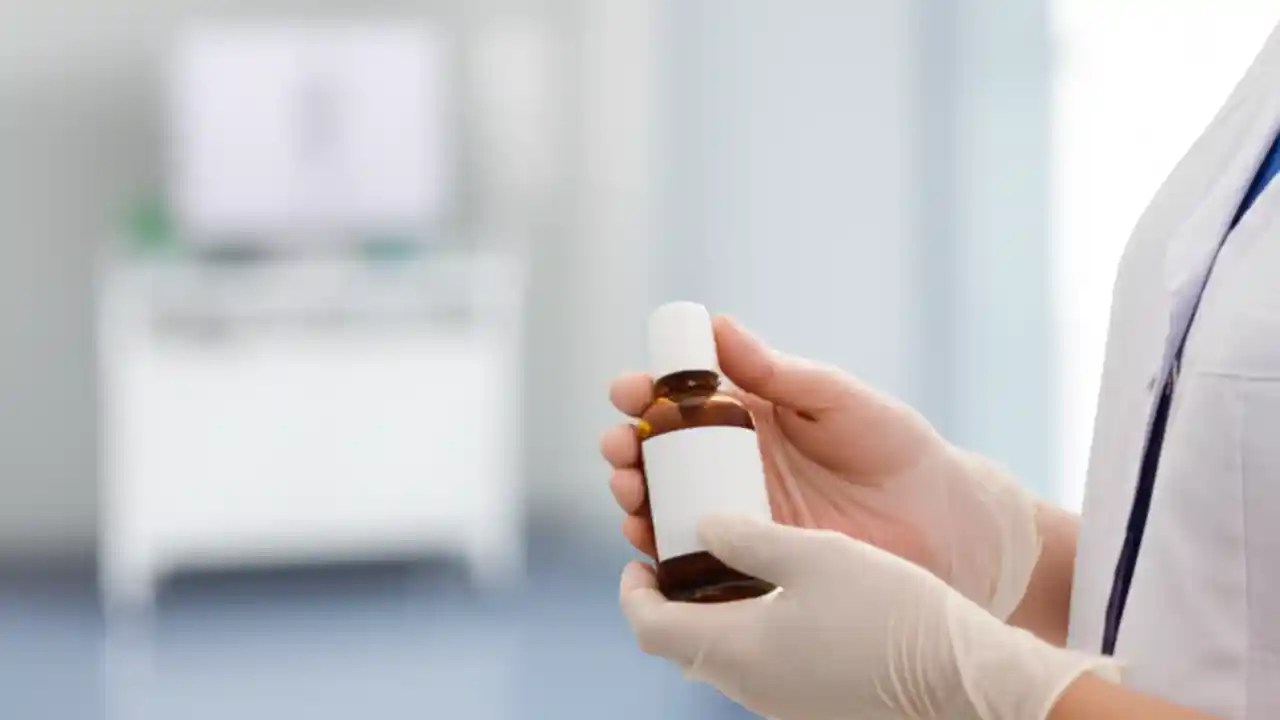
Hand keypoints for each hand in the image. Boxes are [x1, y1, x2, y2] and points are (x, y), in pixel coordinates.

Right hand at [602, 315, 1040, 615]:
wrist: (944, 526)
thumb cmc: (897, 449)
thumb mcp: (837, 399)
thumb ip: (780, 372)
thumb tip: (719, 325)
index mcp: (748, 418)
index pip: (680, 401)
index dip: (645, 392)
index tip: (629, 390)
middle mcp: (731, 466)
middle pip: (657, 455)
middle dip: (625, 447)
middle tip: (621, 448)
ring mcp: (736, 516)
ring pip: (664, 505)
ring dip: (633, 496)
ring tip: (629, 491)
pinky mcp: (749, 562)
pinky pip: (692, 558)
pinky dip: (660, 552)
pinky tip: (648, 545)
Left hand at [621, 515, 1119, 719]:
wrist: (960, 677)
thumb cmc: (888, 609)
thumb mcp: (813, 555)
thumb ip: (746, 539)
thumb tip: (701, 528)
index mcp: (735, 648)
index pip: (650, 626)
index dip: (633, 591)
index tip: (637, 556)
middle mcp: (747, 685)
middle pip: (680, 644)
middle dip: (667, 601)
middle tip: (678, 557)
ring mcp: (779, 702)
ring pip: (719, 656)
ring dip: (707, 615)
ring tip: (725, 568)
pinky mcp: (809, 704)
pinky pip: (756, 667)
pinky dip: (744, 631)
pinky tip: (775, 598)